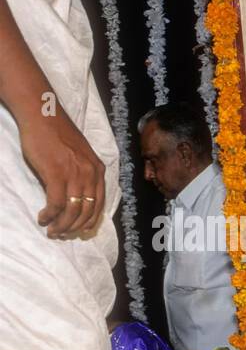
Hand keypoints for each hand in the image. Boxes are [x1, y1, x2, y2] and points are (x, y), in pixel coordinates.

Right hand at [18, 100, 105, 238]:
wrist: (42, 115)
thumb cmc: (56, 134)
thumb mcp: (78, 156)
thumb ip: (80, 174)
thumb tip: (74, 196)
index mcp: (98, 170)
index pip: (99, 204)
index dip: (90, 221)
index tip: (81, 231)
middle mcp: (91, 174)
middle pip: (87, 211)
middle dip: (75, 227)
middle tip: (62, 235)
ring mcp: (75, 174)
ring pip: (72, 211)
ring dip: (62, 225)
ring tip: (52, 231)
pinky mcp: (56, 173)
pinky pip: (56, 203)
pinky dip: (50, 215)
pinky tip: (43, 219)